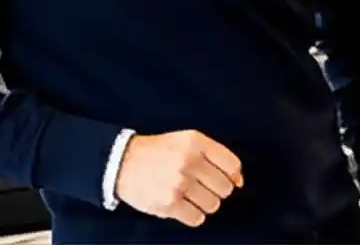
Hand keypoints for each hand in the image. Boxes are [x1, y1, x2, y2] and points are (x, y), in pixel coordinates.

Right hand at [114, 130, 243, 226]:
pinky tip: (179, 204)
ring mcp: (179, 182)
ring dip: (201, 204)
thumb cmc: (157, 152)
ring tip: (185, 194)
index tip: (225, 180)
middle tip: (197, 186)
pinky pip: (196, 218)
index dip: (232, 176)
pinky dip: (190, 215)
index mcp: (195, 142)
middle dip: (213, 190)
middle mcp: (189, 160)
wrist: (121, 162)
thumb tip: (238, 181)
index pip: (232, 165)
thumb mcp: (185, 141)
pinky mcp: (169, 202)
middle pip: (225, 188)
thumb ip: (214, 155)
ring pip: (213, 205)